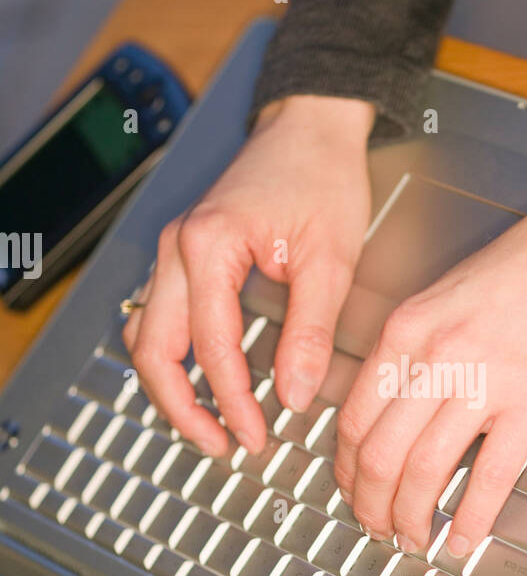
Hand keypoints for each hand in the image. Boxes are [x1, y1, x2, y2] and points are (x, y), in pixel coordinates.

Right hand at [123, 94, 373, 456]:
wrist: (311, 128)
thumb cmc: (321, 177)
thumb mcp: (330, 258)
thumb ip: (310, 331)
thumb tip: (294, 395)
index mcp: (209, 245)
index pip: (211, 346)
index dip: (232, 402)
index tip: (257, 436)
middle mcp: (178, 248)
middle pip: (153, 350)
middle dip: (184, 409)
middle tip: (223, 447)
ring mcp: (173, 252)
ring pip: (145, 338)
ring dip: (170, 388)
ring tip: (210, 427)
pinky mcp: (182, 257)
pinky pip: (158, 319)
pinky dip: (173, 359)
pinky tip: (203, 384)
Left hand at [334, 189, 526, 557]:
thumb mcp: (446, 296)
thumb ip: (415, 351)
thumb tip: (395, 411)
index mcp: (407, 329)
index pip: (355, 416)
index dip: (345, 469)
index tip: (351, 489)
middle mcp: (436, 356)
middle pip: (379, 453)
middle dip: (371, 505)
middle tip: (376, 528)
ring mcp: (484, 379)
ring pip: (424, 470)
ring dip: (412, 517)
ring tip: (414, 539)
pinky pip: (490, 474)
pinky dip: (472, 517)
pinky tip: (465, 538)